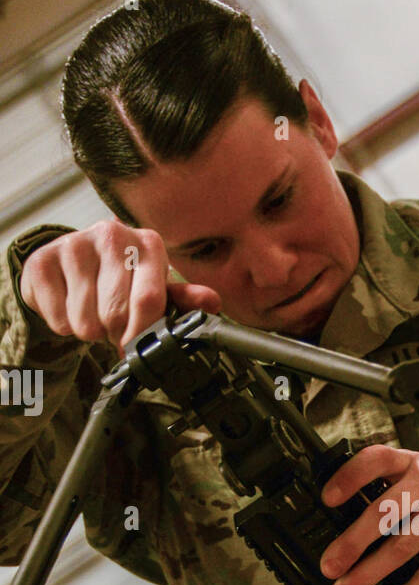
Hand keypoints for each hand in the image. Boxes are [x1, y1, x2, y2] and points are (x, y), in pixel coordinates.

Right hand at [19, 218, 220, 353]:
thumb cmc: (123, 282)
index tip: (136, 348)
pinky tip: (69, 307)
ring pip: (84, 320)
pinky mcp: (41, 260)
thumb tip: (211, 302)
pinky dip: (63, 325)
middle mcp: (112, 235)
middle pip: (116, 313)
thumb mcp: (157, 290)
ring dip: (89, 331)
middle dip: (115, 334)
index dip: (143, 334)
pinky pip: (57, 318)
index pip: (149, 300)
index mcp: (148, 244)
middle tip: (114, 328)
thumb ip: (183, 300)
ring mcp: (73, 244)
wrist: (71, 267)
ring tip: (93, 315)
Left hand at [318, 446, 418, 584]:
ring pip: (403, 547)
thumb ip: (394, 484)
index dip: (349, 478)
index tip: (327, 499)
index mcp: (415, 462)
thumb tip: (346, 519)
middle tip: (329, 565)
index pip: (376, 461)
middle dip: (352, 542)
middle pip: (385, 512)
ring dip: (369, 573)